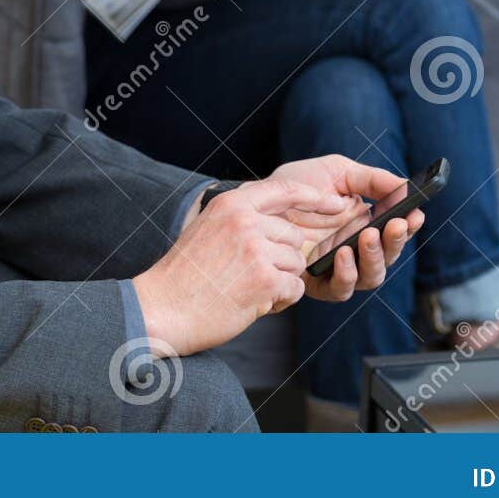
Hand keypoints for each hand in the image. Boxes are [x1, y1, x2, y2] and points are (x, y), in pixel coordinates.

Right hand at [133, 180, 346, 357]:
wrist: (162, 308)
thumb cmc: (184, 276)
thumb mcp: (206, 230)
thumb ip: (240, 219)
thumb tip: (277, 221)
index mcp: (230, 205)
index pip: (283, 189)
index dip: (314, 197)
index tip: (336, 203)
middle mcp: (245, 221)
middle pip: (293, 236)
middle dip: (283, 258)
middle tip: (252, 275)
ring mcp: (255, 250)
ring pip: (297, 263)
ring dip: (281, 280)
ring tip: (247, 289)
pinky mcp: (265, 280)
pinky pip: (295, 287)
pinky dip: (281, 299)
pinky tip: (252, 302)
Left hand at [267, 154, 424, 302]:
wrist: (257, 199)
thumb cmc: (296, 184)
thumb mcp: (336, 172)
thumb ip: (372, 179)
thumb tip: (406, 186)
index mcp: (364, 222)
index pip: (395, 230)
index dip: (409, 226)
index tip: (415, 213)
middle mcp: (355, 247)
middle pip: (388, 256)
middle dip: (396, 241)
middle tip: (395, 224)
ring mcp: (337, 266)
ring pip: (370, 277)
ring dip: (374, 258)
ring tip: (368, 235)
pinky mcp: (316, 281)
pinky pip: (339, 289)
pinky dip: (346, 274)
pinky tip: (342, 254)